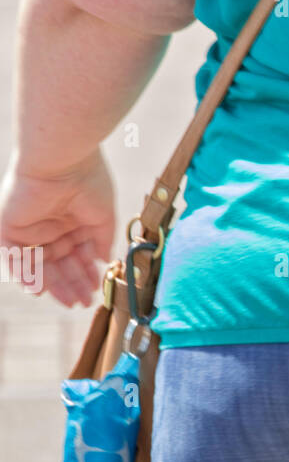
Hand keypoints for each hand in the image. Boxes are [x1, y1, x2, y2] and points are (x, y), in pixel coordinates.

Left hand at [0, 149, 114, 306]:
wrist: (62, 159)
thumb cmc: (87, 180)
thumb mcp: (103, 217)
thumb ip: (102, 241)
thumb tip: (105, 261)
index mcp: (71, 222)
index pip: (76, 256)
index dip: (86, 274)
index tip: (96, 289)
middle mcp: (49, 226)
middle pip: (59, 264)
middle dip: (71, 284)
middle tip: (82, 302)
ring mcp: (29, 227)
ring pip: (39, 265)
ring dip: (53, 284)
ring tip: (69, 300)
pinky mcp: (9, 227)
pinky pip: (14, 257)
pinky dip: (25, 273)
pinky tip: (40, 290)